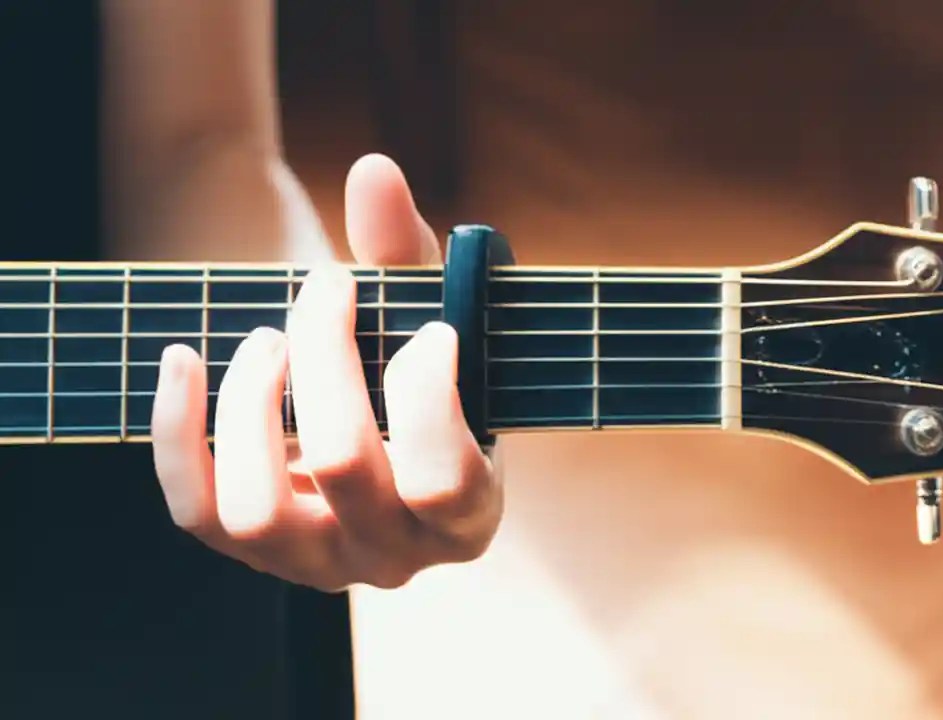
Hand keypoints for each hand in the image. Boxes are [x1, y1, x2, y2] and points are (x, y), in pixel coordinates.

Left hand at [150, 154, 501, 590]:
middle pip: (347, 467)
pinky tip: (184, 358)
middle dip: (328, 357)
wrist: (359, 404)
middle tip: (328, 290)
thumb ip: (405, 247)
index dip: (425, 393)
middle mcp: (393, 555)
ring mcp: (315, 562)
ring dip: (250, 403)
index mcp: (467, 514)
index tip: (427, 328)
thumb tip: (372, 173)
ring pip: (257, 508)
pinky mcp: (248, 550)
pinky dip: (177, 431)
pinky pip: (194, 511)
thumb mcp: (422, 309)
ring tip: (266, 338)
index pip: (444, 482)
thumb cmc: (406, 357)